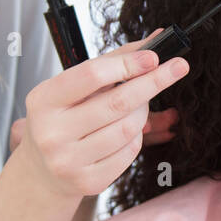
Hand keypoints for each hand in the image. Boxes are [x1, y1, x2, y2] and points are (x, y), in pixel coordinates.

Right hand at [15, 29, 188, 199]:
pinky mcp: (88, 182)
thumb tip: (158, 38)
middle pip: (118, 102)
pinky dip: (136, 137)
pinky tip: (125, 132)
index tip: (155, 56)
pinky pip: (129, 152)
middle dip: (153, 82)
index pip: (92, 75)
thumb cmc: (64, 118)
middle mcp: (51, 132)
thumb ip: (114, 61)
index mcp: (44, 100)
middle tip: (178, 67)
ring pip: (128, 128)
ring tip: (138, 106)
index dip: (128, 64)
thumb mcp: (76, 86)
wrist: (42, 169)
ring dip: (143, 112)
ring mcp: (68, 160)